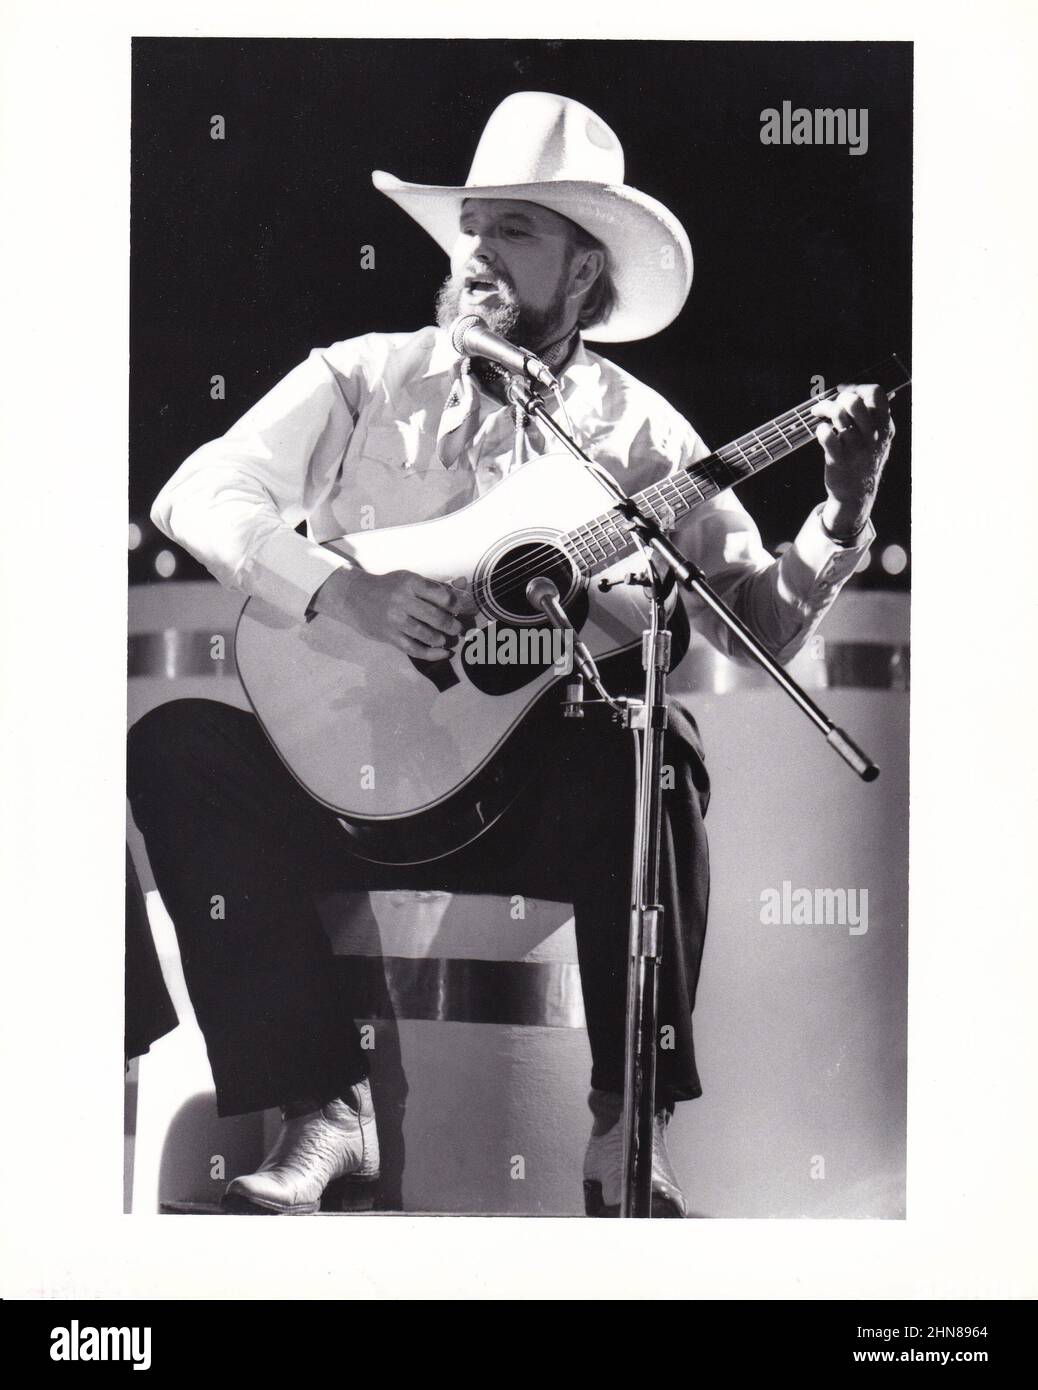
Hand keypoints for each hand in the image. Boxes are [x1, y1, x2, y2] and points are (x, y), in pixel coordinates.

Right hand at [309, 566, 464, 659]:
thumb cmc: (389, 587)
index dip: (457, 605)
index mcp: (411, 582)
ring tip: (446, 638)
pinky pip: (414, 649)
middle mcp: (402, 600)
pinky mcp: (389, 636)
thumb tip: (464, 587)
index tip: (461, 610)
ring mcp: (395, 620)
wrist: (355, 596)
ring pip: (426, 634)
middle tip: (458, 629)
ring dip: (442, 639)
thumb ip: (436, 585)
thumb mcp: (410, 579)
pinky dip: (432, 654)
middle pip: (436, 617)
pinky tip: (443, 653)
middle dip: (452, 626)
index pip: (442, 596)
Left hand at [811, 383, 894, 540]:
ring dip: (824, 408)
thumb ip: (873, 415)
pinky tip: (821, 432)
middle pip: (853, 401)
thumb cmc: (864, 458)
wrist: (857, 493)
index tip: (844, 392)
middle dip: (839, 398)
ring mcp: (856, 447)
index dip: (857, 387)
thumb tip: (853, 390)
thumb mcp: (879, 437)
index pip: (875, 393)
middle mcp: (872, 435)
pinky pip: (826, 435)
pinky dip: (820, 429)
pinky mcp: (839, 459)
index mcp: (884, 425)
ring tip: (818, 413)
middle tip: (833, 406)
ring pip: (838, 414)